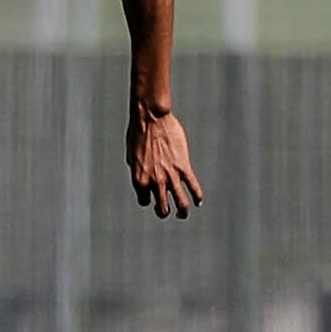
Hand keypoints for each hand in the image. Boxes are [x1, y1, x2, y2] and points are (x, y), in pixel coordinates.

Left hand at [128, 104, 201, 221]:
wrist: (150, 118)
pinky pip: (193, 187)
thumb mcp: (132, 154)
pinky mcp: (183, 167)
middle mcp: (154, 182)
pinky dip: (197, 196)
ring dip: (183, 211)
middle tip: (168, 211)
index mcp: (139, 180)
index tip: (152, 197)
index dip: (148, 200)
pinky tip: (198, 200)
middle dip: (165, 212)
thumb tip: (140, 169)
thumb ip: (137, 167)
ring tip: (183, 213)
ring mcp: (170, 176)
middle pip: (162, 208)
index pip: (144, 201)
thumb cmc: (138, 132)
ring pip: (180, 203)